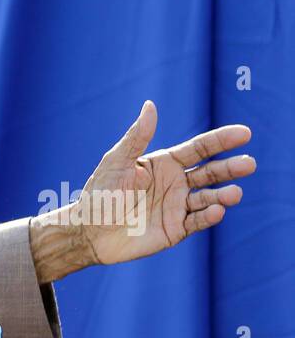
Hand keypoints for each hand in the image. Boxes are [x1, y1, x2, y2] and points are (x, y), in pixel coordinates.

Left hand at [30, 101, 255, 281]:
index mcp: (165, 163)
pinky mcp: (175, 229)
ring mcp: (177, 207)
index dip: (222, 140)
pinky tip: (216, 210)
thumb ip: (136, 138)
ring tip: (235, 192)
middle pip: (211, 172)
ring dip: (223, 194)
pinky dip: (208, 217)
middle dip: (230, 168)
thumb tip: (150, 106)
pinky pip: (196, 222)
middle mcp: (176, 183)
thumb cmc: (99, 193)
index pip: (200, 148)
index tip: (244, 133)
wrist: (87, 232)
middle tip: (249, 164)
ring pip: (208, 198)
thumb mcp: (116, 162)